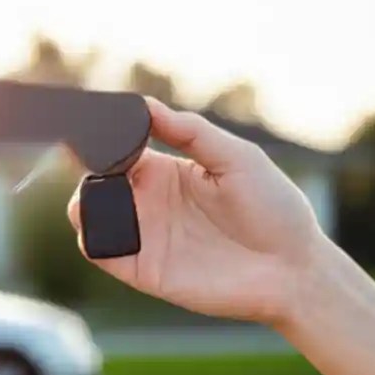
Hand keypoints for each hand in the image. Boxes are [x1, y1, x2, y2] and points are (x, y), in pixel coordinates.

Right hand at [68, 97, 325, 326]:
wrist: (292, 270)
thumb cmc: (274, 209)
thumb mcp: (237, 156)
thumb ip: (190, 132)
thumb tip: (146, 104)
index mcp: (167, 171)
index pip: (119, 150)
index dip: (101, 138)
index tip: (91, 125)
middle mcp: (150, 203)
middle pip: (97, 181)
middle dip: (83, 167)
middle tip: (87, 159)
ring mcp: (145, 237)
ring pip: (89, 215)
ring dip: (82, 202)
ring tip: (98, 193)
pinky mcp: (143, 270)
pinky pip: (101, 252)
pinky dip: (91, 237)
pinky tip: (104, 223)